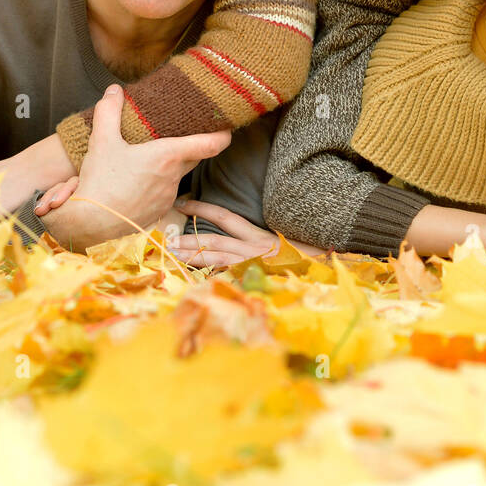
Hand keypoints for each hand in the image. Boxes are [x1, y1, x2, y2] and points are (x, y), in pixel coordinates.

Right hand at [42, 84, 229, 248]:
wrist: (89, 225)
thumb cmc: (100, 182)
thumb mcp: (101, 141)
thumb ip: (109, 111)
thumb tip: (114, 90)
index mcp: (167, 156)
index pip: (210, 144)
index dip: (223, 135)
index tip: (227, 127)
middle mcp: (174, 177)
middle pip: (194, 157)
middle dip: (193, 145)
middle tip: (185, 133)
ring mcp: (168, 197)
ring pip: (177, 175)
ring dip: (170, 166)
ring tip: (153, 156)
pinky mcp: (158, 211)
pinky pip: (165, 192)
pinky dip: (158, 183)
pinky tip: (140, 180)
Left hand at [159, 199, 323, 268]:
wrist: (319, 275)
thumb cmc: (298, 260)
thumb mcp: (276, 244)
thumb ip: (254, 240)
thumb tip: (232, 237)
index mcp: (256, 235)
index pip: (225, 217)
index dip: (203, 208)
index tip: (184, 202)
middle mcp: (251, 248)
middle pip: (213, 240)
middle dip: (188, 238)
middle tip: (166, 237)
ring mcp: (250, 268)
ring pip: (215, 259)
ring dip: (191, 257)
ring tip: (171, 255)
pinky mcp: (251, 283)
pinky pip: (226, 281)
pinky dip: (209, 280)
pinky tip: (192, 282)